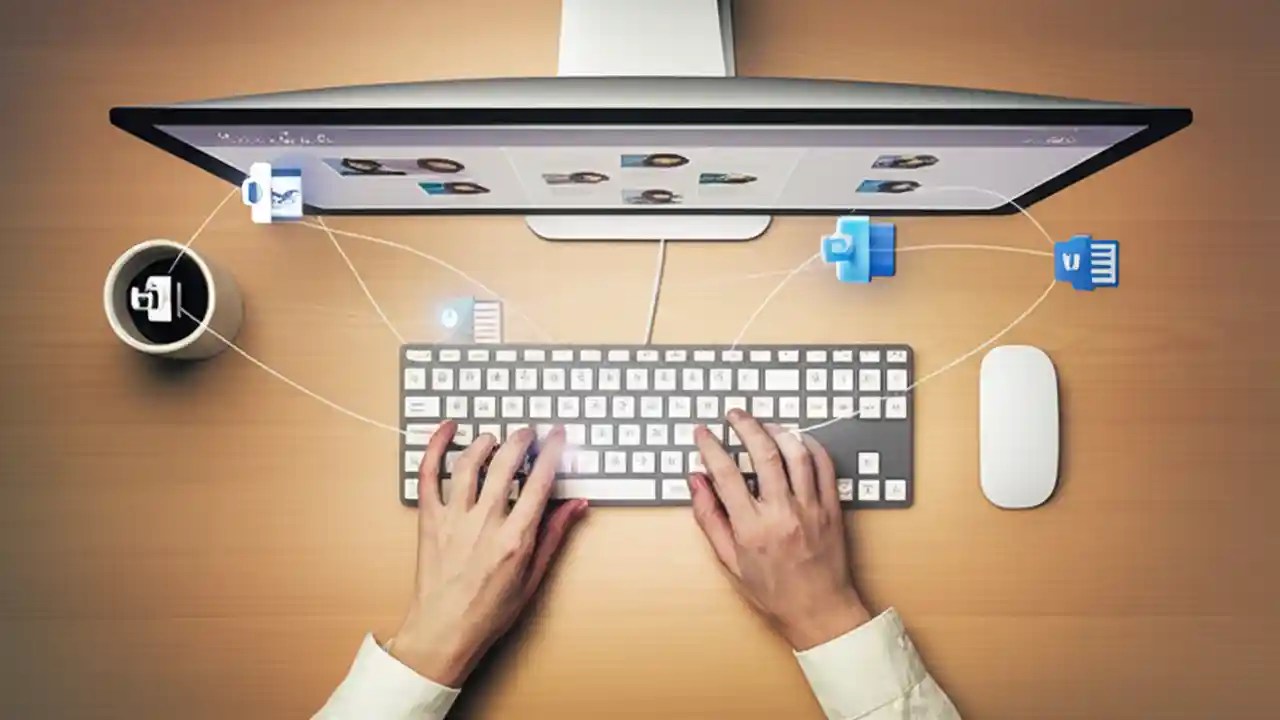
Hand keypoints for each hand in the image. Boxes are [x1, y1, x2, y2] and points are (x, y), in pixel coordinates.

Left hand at [388, 421, 588, 685]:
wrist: (443, 631)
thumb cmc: (489, 611)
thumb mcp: (533, 578)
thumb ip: (554, 535)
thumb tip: (575, 504)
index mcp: (515, 539)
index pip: (539, 482)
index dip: (551, 452)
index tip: (557, 435)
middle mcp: (485, 523)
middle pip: (505, 464)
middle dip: (521, 440)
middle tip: (529, 432)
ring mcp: (454, 519)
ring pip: (469, 464)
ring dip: (485, 442)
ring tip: (495, 437)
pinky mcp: (429, 519)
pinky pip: (428, 474)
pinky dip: (436, 447)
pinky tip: (447, 430)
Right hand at [690, 410, 870, 649]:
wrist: (819, 610)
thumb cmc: (773, 591)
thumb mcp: (729, 561)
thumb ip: (710, 518)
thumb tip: (696, 481)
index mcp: (752, 529)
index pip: (726, 475)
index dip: (711, 448)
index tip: (703, 434)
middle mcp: (782, 514)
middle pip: (764, 454)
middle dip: (745, 426)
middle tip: (734, 414)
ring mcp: (811, 509)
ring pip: (797, 454)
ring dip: (778, 431)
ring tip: (764, 424)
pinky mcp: (832, 508)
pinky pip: (824, 466)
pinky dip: (810, 446)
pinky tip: (797, 440)